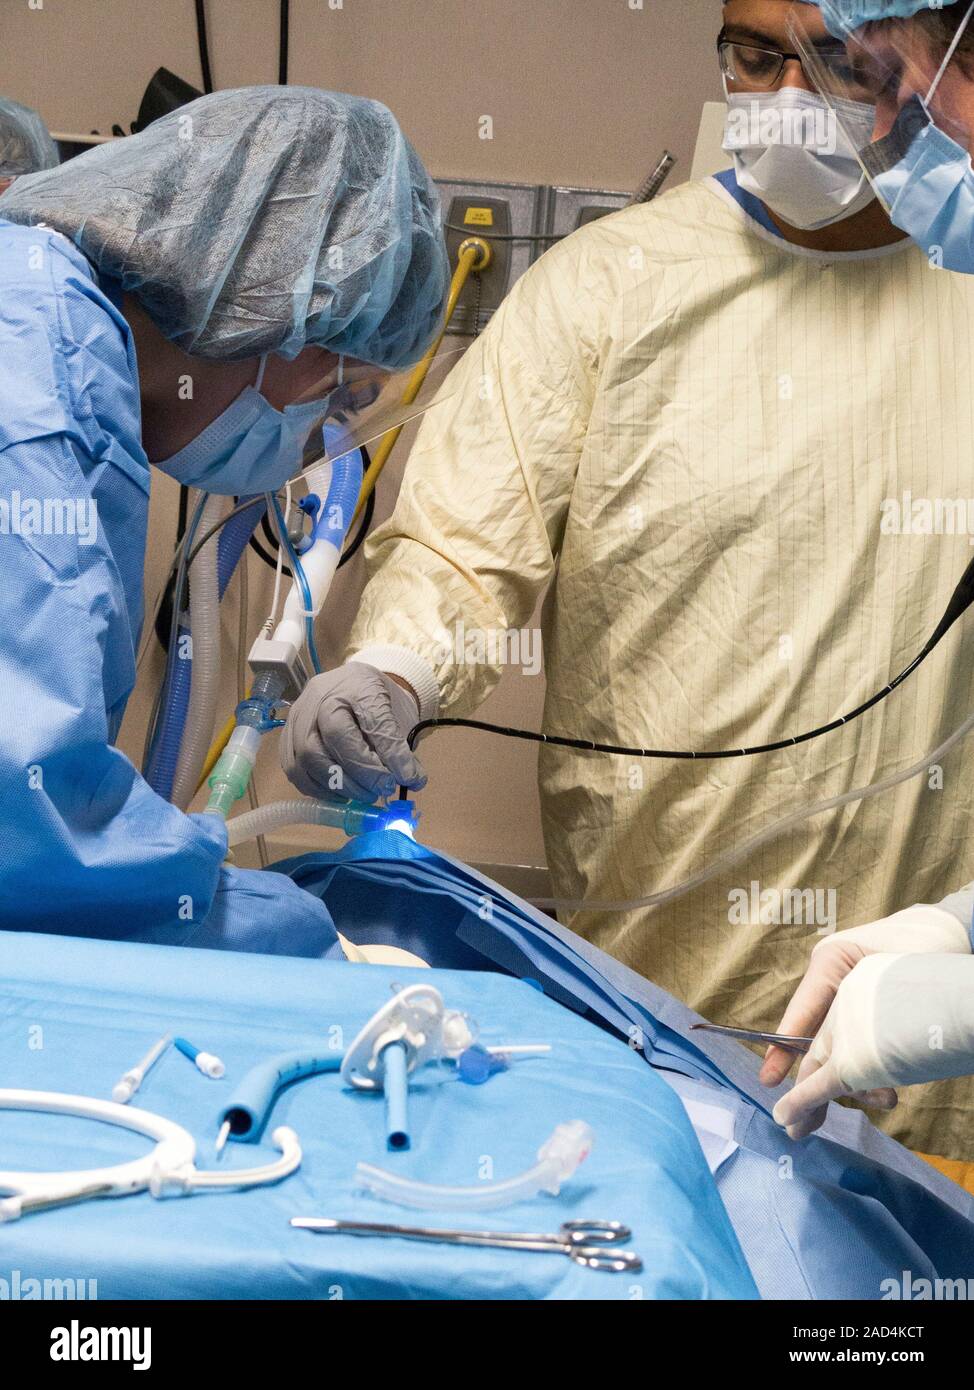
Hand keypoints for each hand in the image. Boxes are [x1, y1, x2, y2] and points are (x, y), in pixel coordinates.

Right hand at [280, 662, 426, 802]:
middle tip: (382, 789)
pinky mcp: (287, 736)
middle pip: (333, 736)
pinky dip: (318, 788)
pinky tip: (340, 794)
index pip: (373, 719)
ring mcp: (299, 714)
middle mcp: (322, 694)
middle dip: (360, 772)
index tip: (409, 778)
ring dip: (338, 785)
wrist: (357, 691)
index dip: (390, 753)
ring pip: (308, 755)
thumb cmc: (380, 704)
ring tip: (363, 795)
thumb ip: (401, 746)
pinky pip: (294, 768)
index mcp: (358, 683)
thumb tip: (410, 781)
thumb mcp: (400, 716)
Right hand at [759, 905, 970, 1090]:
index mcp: (830, 961)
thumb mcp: (888, 969)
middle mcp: (833, 983)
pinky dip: (868, 1074)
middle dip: (812, 1082)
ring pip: (840, 1051)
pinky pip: (859, 1050)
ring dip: (851, 1082)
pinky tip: (884, 1092)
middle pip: (816, 1039)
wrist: (951, 934)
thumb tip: (845, 1060)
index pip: (800, 1011)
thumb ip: (864, 1009)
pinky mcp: (866, 1018)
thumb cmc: (922, 944)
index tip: (769, 1080)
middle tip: (801, 1123)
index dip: (783, 1049)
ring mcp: (849, 1002)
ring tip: (879, 1102)